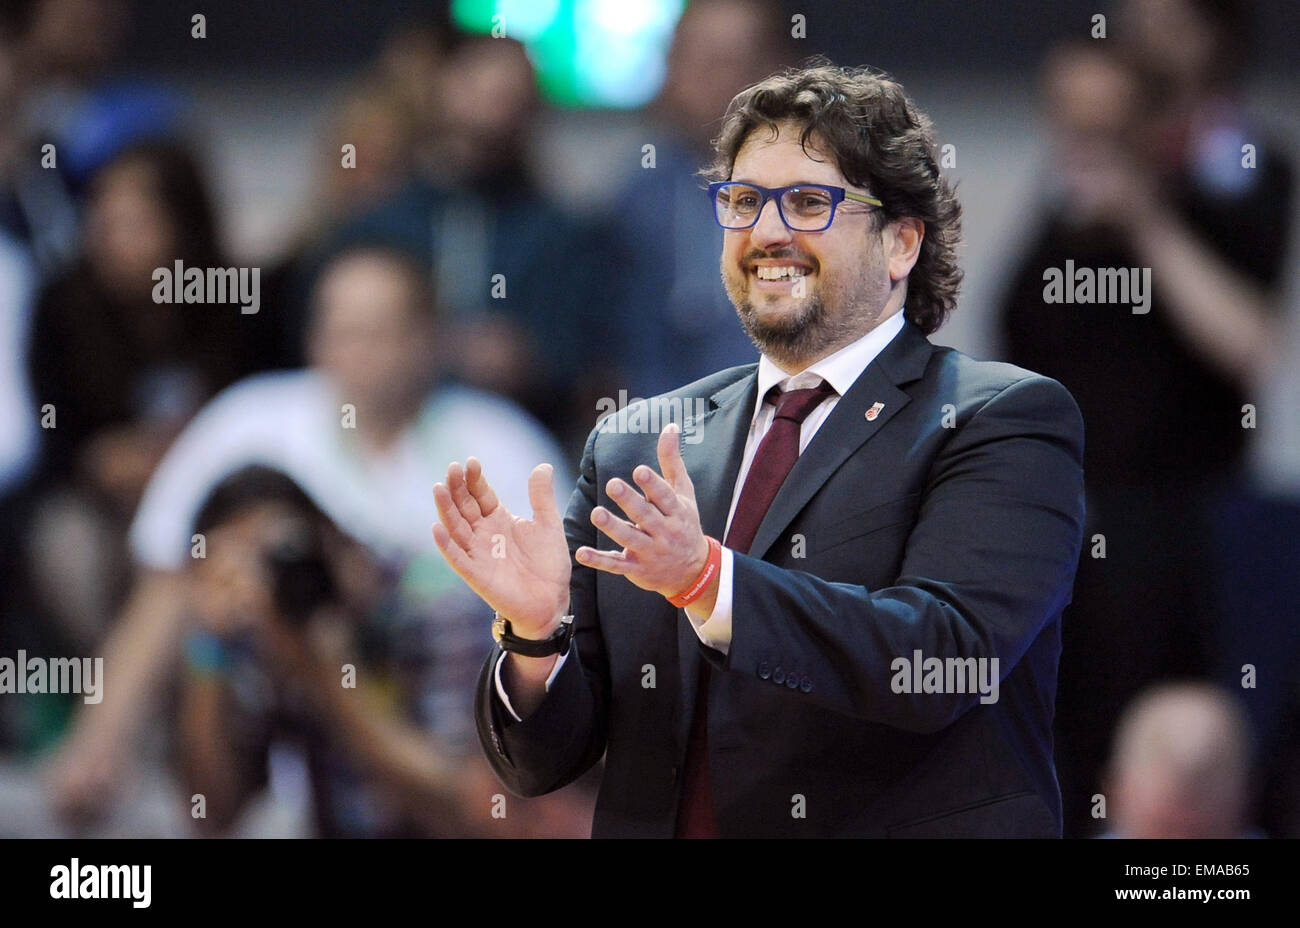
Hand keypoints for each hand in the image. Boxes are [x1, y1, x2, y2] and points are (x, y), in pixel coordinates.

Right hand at [432, 458, 569, 636]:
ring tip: (438, 488)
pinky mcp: (476, 574)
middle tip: (452, 468)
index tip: (471, 461)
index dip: (475, 479)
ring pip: (455, 528)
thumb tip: (543, 465)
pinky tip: (437, 529)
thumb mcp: (548, 525)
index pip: (481, 494)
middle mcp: (483, 533)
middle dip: (457, 487)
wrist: (552, 600)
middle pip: (464, 506)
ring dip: (446, 509)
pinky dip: (446, 545)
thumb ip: (542, 497)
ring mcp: (477, 553)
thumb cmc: (548, 563)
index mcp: (499, 519)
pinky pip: (457, 558)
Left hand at [575, 424, 709, 598]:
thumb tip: (670, 426)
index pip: (665, 497)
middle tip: (612, 485)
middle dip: (630, 501)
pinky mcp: (636, 569)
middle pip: (646, 516)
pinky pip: (616, 565)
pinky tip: (581, 553)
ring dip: (613, 527)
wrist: (692, 572)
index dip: (653, 485)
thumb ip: (672, 460)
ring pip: (630, 540)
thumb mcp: (684, 492)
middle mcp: (664, 532)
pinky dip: (598, 561)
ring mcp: (650, 552)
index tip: (639, 470)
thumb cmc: (684, 523)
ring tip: (596, 513)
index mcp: (676, 512)